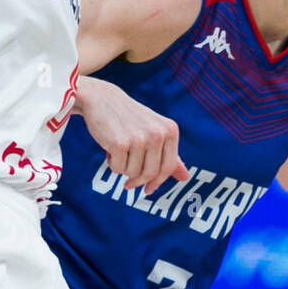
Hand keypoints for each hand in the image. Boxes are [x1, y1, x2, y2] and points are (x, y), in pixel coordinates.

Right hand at [75, 76, 189, 194]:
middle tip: (128, 184)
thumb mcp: (153, 131)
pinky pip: (118, 169)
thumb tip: (185, 177)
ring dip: (123, 168)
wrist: (102, 99)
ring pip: (133, 173)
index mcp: (170, 130)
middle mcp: (157, 133)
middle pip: (151, 173)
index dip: (157, 182)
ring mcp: (140, 138)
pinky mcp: (120, 143)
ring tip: (119, 151)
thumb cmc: (128, 118)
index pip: (168, 167)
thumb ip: (169, 154)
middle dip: (138, 181)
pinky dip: (112, 164)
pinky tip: (109, 149)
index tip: (147, 189)